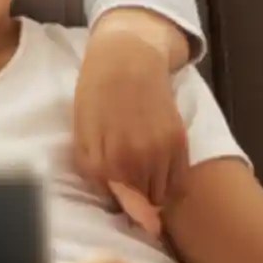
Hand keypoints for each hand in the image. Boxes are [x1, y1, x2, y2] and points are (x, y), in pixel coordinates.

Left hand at [74, 9, 189, 205]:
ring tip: (141, 174)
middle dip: (133, 199)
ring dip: (151, 193)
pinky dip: (170, 184)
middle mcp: (136, 162)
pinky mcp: (180, 143)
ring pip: (161, 197)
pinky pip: (179, 183)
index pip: (116, 202)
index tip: (114, 191)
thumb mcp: (81, 134)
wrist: (128, 59)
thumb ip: (93, 170)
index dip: (115, 200)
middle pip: (140, 203)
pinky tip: (158, 170)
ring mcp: (161, 153)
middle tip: (127, 181)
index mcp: (106, 161)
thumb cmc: (96, 95)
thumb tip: (111, 199)